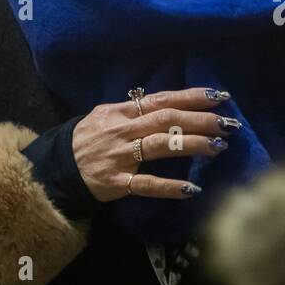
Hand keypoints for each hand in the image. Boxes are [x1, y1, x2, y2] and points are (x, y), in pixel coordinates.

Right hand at [71, 87, 239, 201]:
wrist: (56, 167)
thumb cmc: (88, 139)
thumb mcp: (107, 115)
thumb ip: (136, 109)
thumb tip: (174, 102)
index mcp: (122, 112)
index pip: (162, 99)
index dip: (192, 97)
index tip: (220, 96)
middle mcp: (123, 131)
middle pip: (167, 120)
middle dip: (201, 120)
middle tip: (229, 124)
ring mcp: (120, 157)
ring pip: (161, 146)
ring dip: (193, 145)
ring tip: (219, 146)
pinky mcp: (116, 183)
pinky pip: (147, 185)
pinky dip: (170, 187)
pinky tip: (192, 189)